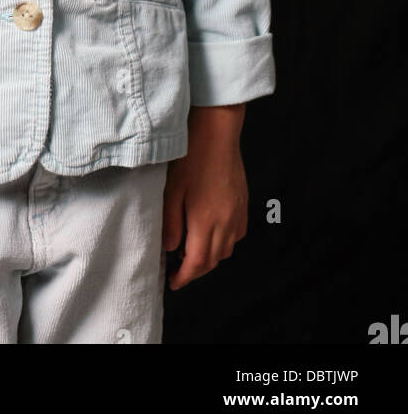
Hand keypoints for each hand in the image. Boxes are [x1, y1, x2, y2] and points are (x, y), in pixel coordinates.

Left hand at [162, 104, 247, 289]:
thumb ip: (170, 224)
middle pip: (213, 261)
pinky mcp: (244, 204)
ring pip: (226, 250)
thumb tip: (169, 249)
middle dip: (195, 271)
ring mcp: (238, 213)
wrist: (217, 131)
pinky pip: (236, 235)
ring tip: (191, 251)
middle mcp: (226, 222)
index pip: (196, 263)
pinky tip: (210, 233)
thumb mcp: (172, 191)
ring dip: (210, 258)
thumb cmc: (190, 157)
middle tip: (177, 270)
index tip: (172, 281)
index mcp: (206, 221)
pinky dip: (223, 242)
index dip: (183, 277)